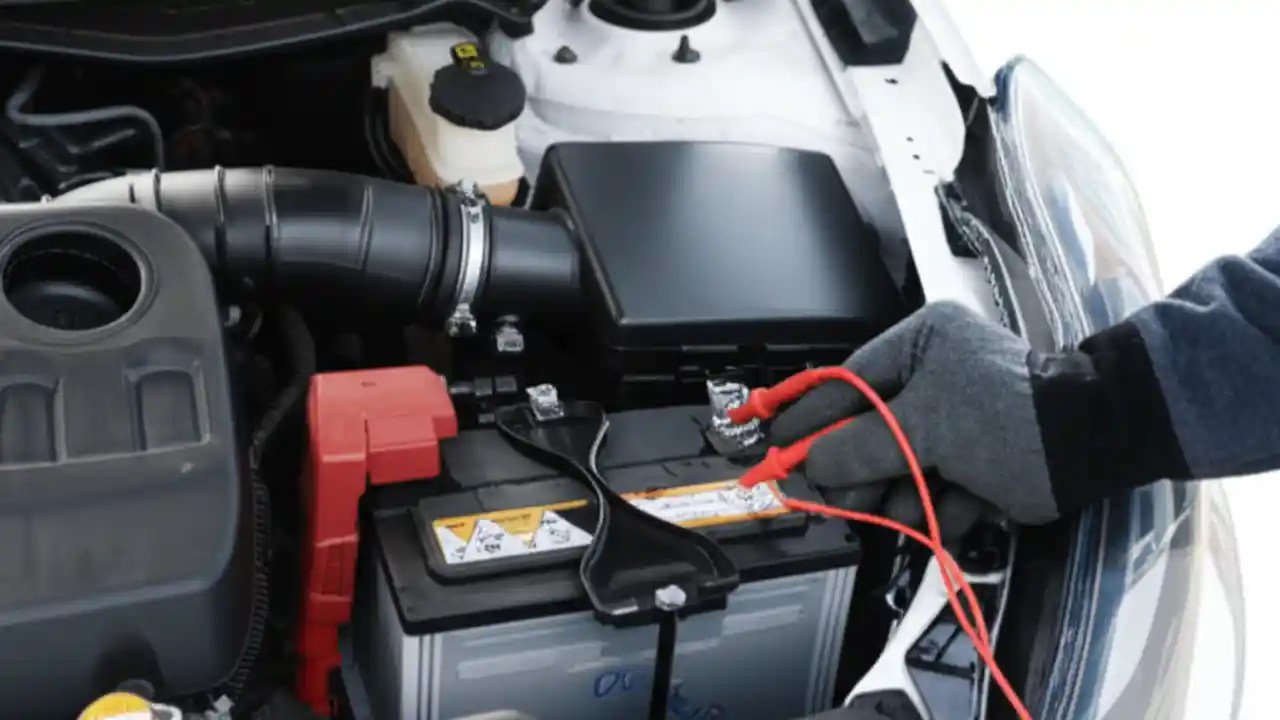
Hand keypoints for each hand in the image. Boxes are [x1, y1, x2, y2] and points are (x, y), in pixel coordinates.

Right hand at [769, 301, 1061, 528]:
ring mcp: (958, 421)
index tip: (775, 445)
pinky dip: (942, 506)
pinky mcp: (978, 460)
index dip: (809, 417)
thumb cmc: (1008, 419)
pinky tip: (952, 512)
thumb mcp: (924, 429)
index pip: (847, 382)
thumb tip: (809, 463)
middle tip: (843, 501)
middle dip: (861, 470)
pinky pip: (940, 485)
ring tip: (905, 511)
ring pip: (903, 465)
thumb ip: (860, 447)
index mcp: (921, 345)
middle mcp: (937, 376)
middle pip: (871, 430)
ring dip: (902, 495)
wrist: (1097, 445)